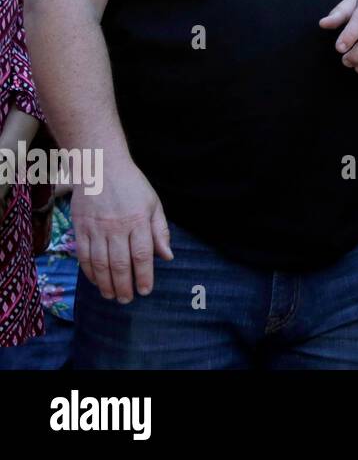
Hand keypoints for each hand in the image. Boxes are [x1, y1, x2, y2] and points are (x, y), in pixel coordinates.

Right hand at [74, 156, 171, 302]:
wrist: (101, 167)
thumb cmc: (132, 186)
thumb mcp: (153, 204)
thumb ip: (160, 231)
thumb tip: (167, 256)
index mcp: (138, 221)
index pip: (143, 255)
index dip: (144, 276)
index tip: (146, 290)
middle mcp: (116, 227)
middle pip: (120, 264)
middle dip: (124, 286)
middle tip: (127, 300)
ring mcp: (96, 229)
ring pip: (100, 264)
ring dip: (105, 284)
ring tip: (111, 296)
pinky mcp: (80, 228)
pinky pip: (84, 256)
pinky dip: (89, 272)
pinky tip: (96, 281)